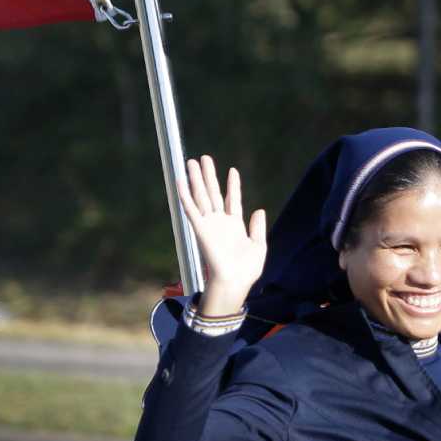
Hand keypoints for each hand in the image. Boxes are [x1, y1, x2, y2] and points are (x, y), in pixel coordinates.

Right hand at [177, 155, 267, 317]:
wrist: (234, 282)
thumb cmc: (247, 270)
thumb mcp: (258, 245)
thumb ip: (258, 227)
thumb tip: (259, 210)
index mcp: (234, 225)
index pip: (232, 200)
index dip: (232, 185)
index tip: (232, 170)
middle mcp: (220, 222)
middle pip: (213, 193)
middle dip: (208, 175)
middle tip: (203, 158)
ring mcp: (210, 224)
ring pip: (201, 196)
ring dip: (196, 179)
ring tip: (192, 161)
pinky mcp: (200, 229)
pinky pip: (191, 209)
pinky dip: (186, 195)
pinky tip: (181, 182)